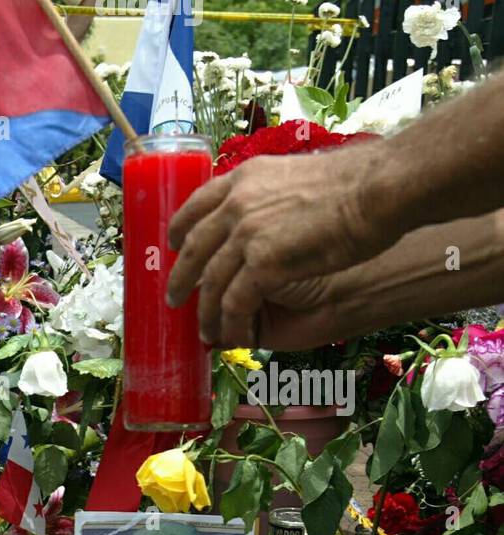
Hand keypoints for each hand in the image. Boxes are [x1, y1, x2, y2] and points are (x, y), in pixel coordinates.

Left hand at [166, 144, 387, 346]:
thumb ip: (271, 193)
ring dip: (205, 313)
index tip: (174, 248)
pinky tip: (236, 337)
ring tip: (204, 330)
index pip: (195, 206)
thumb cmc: (356, 183)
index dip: (179, 231)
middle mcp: (236, 204)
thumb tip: (270, 211)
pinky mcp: (263, 264)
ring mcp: (246, 234)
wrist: (380, 188)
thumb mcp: (296, 176)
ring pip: (210, 283)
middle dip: (180, 278)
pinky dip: (232, 325)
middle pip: (193, 249)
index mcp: (243, 179)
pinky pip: (235, 305)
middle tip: (174, 299)